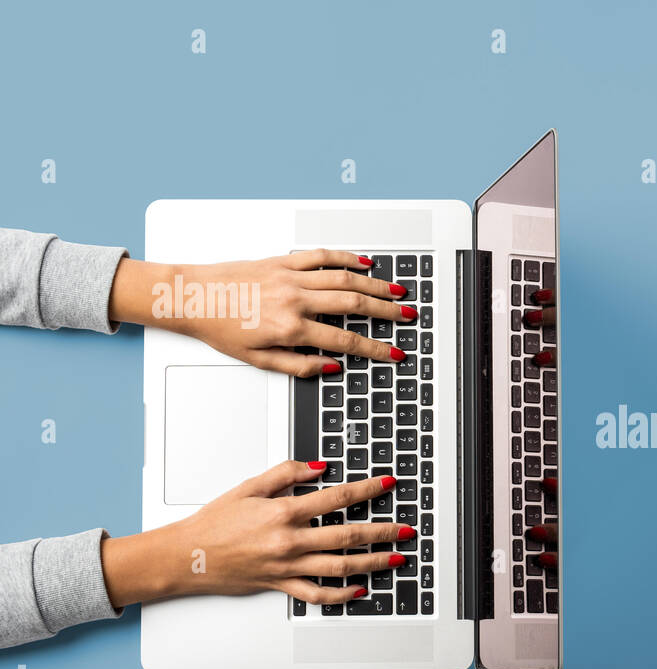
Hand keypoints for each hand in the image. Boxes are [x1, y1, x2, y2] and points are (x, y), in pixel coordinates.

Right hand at [101, 461, 412, 607]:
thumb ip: (286, 474)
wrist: (185, 556)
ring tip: (396, 558)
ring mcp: (286, 566)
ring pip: (339, 567)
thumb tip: (319, 467)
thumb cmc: (213, 522)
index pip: (336, 498)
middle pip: (347, 535)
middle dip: (382, 531)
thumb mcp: (249, 487)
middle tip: (406, 528)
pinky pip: (316, 594)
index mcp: (283, 512)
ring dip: (372, 563)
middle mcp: (289, 541)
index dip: (366, 489)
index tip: (387, 484)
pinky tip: (359, 590)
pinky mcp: (280, 585)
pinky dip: (340, 595)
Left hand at [109, 249, 416, 375]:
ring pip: (344, 278)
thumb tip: (331, 366)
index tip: (393, 353)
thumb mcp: (258, 360)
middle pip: (354, 305)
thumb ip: (298, 365)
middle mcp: (295, 300)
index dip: (374, 349)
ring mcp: (290, 277)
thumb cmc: (219, 328)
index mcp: (290, 329)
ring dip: (374, 285)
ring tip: (397, 291)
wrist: (190, 296)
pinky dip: (346, 259)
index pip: (345, 342)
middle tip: (408, 316)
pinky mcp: (282, 261)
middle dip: (386, 311)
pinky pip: (321, 257)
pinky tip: (364, 264)